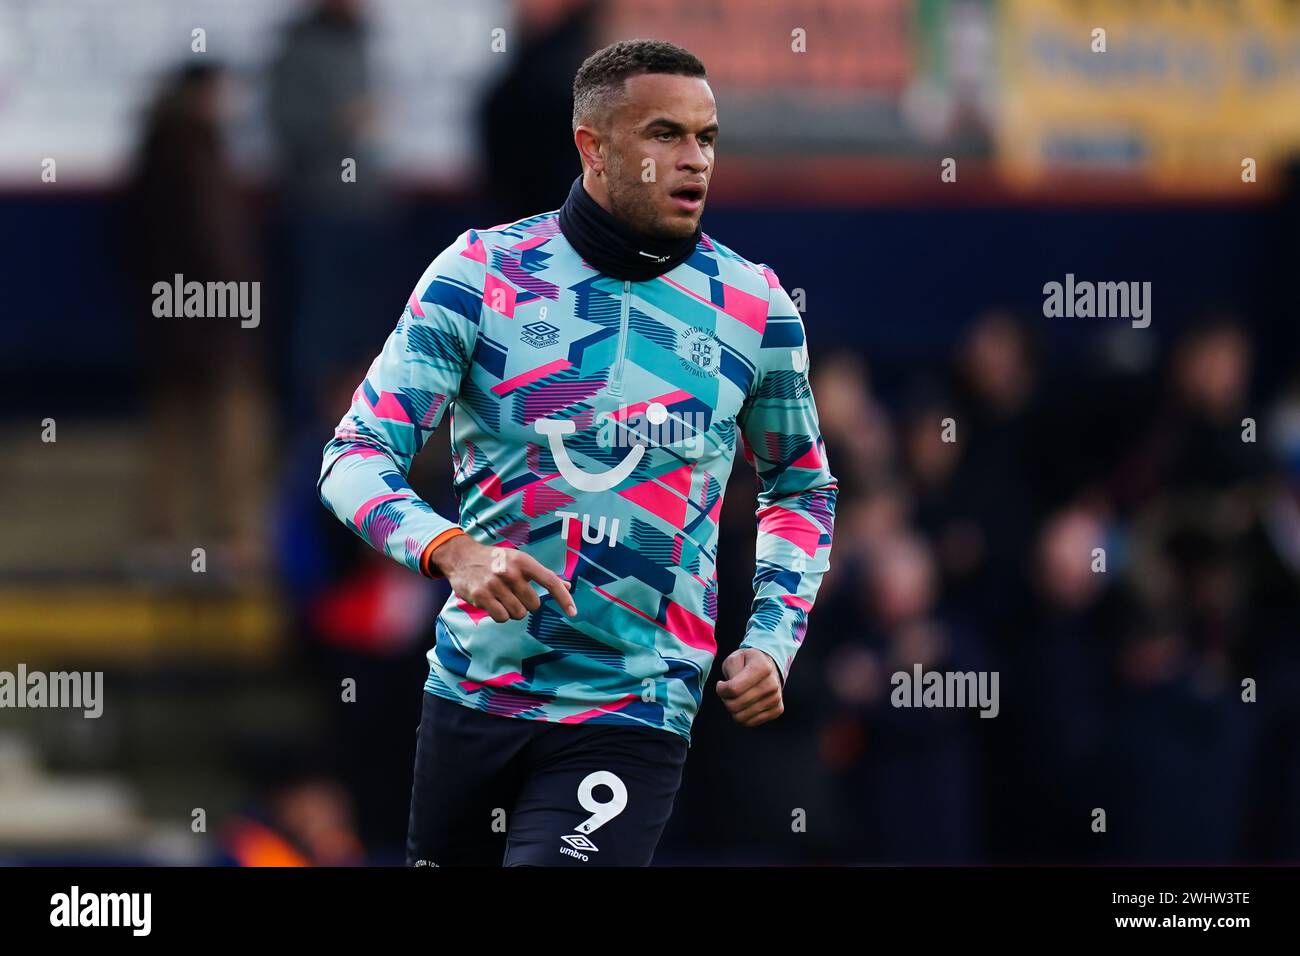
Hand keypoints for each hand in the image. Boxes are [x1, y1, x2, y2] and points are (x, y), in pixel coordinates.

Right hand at [430, 535, 575, 622]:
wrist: (461, 556)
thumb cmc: (495, 560)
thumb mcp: (519, 560)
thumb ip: (543, 574)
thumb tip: (567, 585)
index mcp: (523, 561)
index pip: (550, 581)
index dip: (564, 598)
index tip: (573, 612)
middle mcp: (510, 572)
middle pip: (533, 604)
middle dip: (526, 604)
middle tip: (514, 594)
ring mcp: (495, 584)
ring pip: (518, 613)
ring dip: (513, 611)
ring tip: (503, 598)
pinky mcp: (481, 596)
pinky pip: (501, 617)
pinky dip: (500, 615)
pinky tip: (494, 604)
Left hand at [715, 648, 783, 726]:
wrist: (768, 667)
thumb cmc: (747, 664)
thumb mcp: (734, 659)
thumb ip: (730, 672)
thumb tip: (730, 692)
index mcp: (762, 667)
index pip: (733, 689)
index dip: (721, 689)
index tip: (721, 684)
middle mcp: (772, 684)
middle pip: (735, 705)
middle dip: (725, 700)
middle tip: (727, 693)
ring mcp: (776, 698)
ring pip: (741, 717)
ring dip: (733, 709)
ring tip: (735, 698)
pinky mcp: (777, 710)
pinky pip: (750, 723)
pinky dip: (742, 715)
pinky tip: (744, 704)